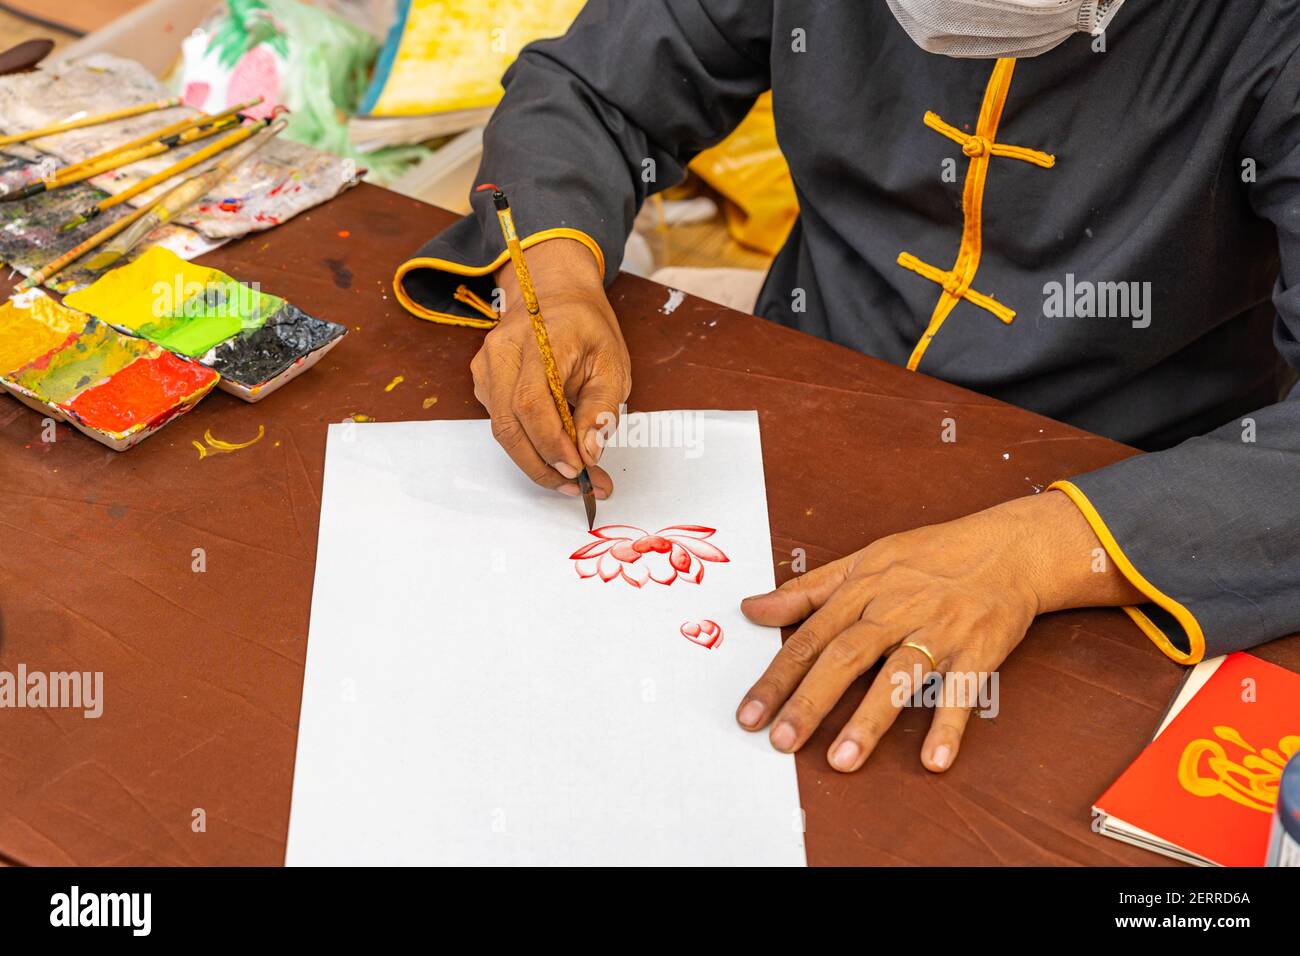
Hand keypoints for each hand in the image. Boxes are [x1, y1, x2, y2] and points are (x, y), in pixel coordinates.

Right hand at [470, 237, 630, 496]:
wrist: (553, 292)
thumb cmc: (587, 327)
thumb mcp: (612, 362)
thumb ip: (602, 408)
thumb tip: (590, 453)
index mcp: (538, 340)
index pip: (532, 402)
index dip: (552, 444)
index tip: (582, 470)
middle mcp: (502, 352)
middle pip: (508, 425)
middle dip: (543, 465)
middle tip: (578, 488)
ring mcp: (486, 366)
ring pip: (501, 429)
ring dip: (535, 461)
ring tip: (572, 479)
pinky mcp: (483, 379)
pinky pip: (501, 422)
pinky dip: (526, 445)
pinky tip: (554, 453)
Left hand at [735, 490, 1143, 772]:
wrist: (1008, 547)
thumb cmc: (930, 556)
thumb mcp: (863, 561)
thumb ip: (806, 590)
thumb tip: (750, 608)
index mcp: (862, 588)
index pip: (810, 637)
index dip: (777, 676)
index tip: (749, 714)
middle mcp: (895, 608)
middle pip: (845, 656)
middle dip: (810, 701)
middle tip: (781, 742)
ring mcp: (938, 630)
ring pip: (899, 675)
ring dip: (870, 719)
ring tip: (842, 761)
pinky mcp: (979, 648)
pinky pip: (963, 690)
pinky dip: (949, 724)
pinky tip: (933, 760)